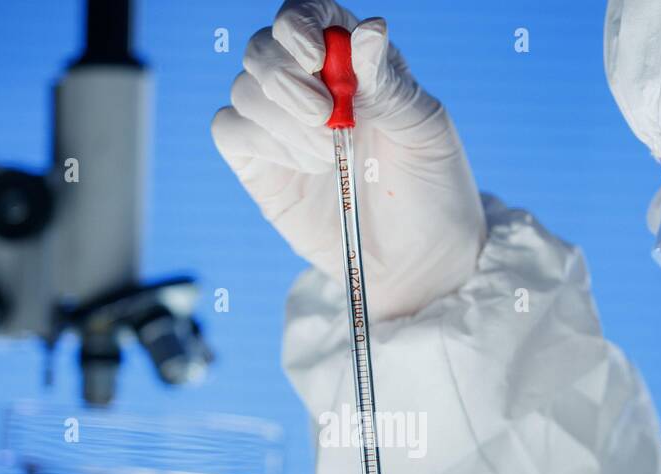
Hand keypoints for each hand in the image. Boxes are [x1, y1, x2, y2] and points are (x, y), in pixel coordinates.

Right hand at [212, 0, 485, 319]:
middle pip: (262, 47)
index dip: (299, 23)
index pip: (307, 14)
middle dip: (286, 78)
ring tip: (329, 155)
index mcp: (353, 60)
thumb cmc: (431, 190)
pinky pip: (229, 129)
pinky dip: (260, 141)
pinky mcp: (258, 163)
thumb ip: (388, 82)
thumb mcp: (424, 131)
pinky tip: (305, 166)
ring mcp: (279, 125)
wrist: (418, 262)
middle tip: (326, 118)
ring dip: (284, 121)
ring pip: (244, 89)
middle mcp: (310, 84)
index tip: (317, 56)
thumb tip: (367, 29)